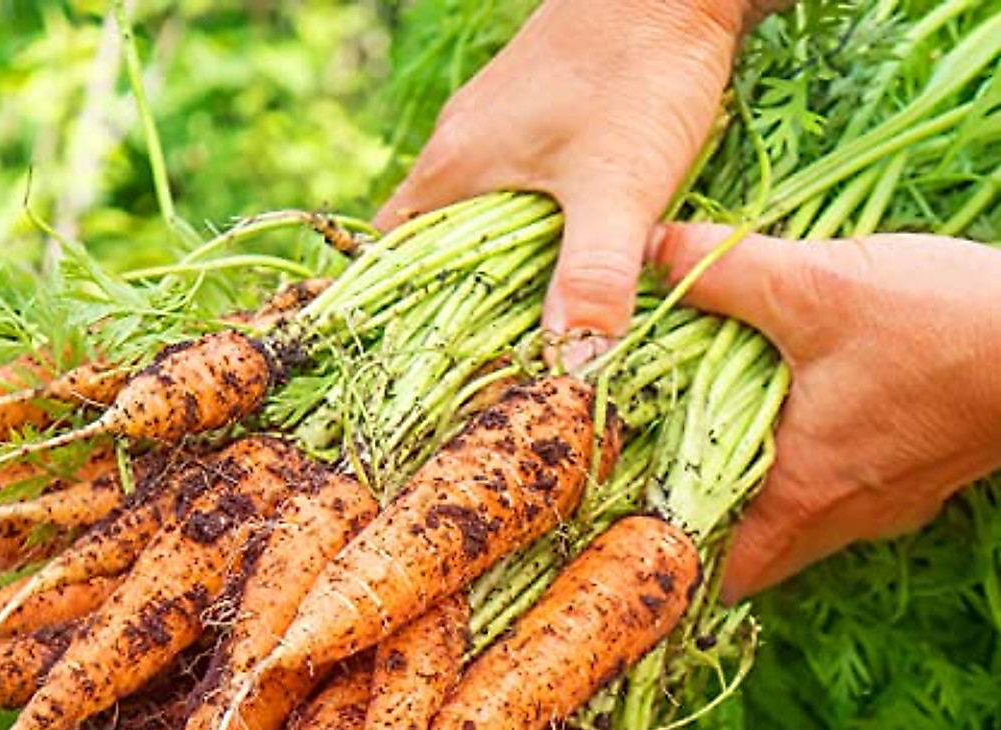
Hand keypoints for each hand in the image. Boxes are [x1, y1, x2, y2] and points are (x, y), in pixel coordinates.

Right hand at [375, 0, 759, 349]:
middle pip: (429, 247)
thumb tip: (570, 364)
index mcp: (450, 171)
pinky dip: (522, 232)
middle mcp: (456, 150)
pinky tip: (560, 252)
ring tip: (522, 324)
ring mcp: (493, 131)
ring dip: (491, 269)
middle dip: (451, 304)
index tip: (426, 365)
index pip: (388, 258)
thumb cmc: (638, 68)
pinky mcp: (534, 117)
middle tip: (483, 363)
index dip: (398, 315)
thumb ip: (593, 275)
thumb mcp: (618, 184)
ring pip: (470, 219)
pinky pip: (507, 192)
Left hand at [649, 224, 1000, 598]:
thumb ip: (726, 271)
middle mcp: (840, 519)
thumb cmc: (942, 327)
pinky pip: (848, 497)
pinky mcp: (922, 479)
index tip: (634, 535)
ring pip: (802, 527)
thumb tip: (652, 251)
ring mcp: (888, 505)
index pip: (719, 574)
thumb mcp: (817, 287)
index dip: (674, 563)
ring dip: (761, 499)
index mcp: (800, 497)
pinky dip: (814, 475)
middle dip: (710, 528)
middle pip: (756, 556)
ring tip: (720, 449)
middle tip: (665, 482)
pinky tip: (804, 424)